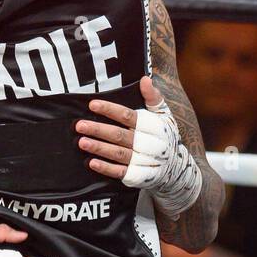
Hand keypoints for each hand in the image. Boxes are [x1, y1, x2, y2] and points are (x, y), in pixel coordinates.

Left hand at [76, 76, 201, 214]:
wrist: (176, 168)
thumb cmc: (163, 135)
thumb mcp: (163, 115)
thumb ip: (153, 97)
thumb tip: (145, 79)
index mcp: (156, 127)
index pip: (129, 116)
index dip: (110, 110)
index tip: (92, 105)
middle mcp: (152, 145)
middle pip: (122, 136)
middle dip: (99, 130)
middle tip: (80, 125)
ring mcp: (146, 162)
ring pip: (120, 154)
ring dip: (100, 148)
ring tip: (82, 142)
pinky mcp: (140, 177)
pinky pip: (122, 173)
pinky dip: (107, 169)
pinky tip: (92, 163)